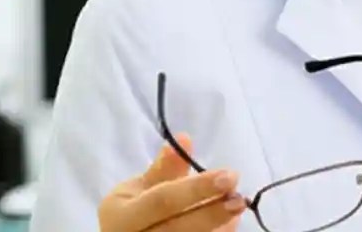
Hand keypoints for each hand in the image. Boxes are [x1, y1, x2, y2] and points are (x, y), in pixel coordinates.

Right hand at [99, 134, 246, 231]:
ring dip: (217, 226)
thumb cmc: (128, 213)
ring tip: (236, 208)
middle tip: (239, 198)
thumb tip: (185, 139)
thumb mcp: (135, 189)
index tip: (227, 175)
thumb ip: (163, 168)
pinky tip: (229, 223)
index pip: (163, 201)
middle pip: (179, 228)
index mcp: (122, 216)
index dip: (197, 189)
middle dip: (212, 213)